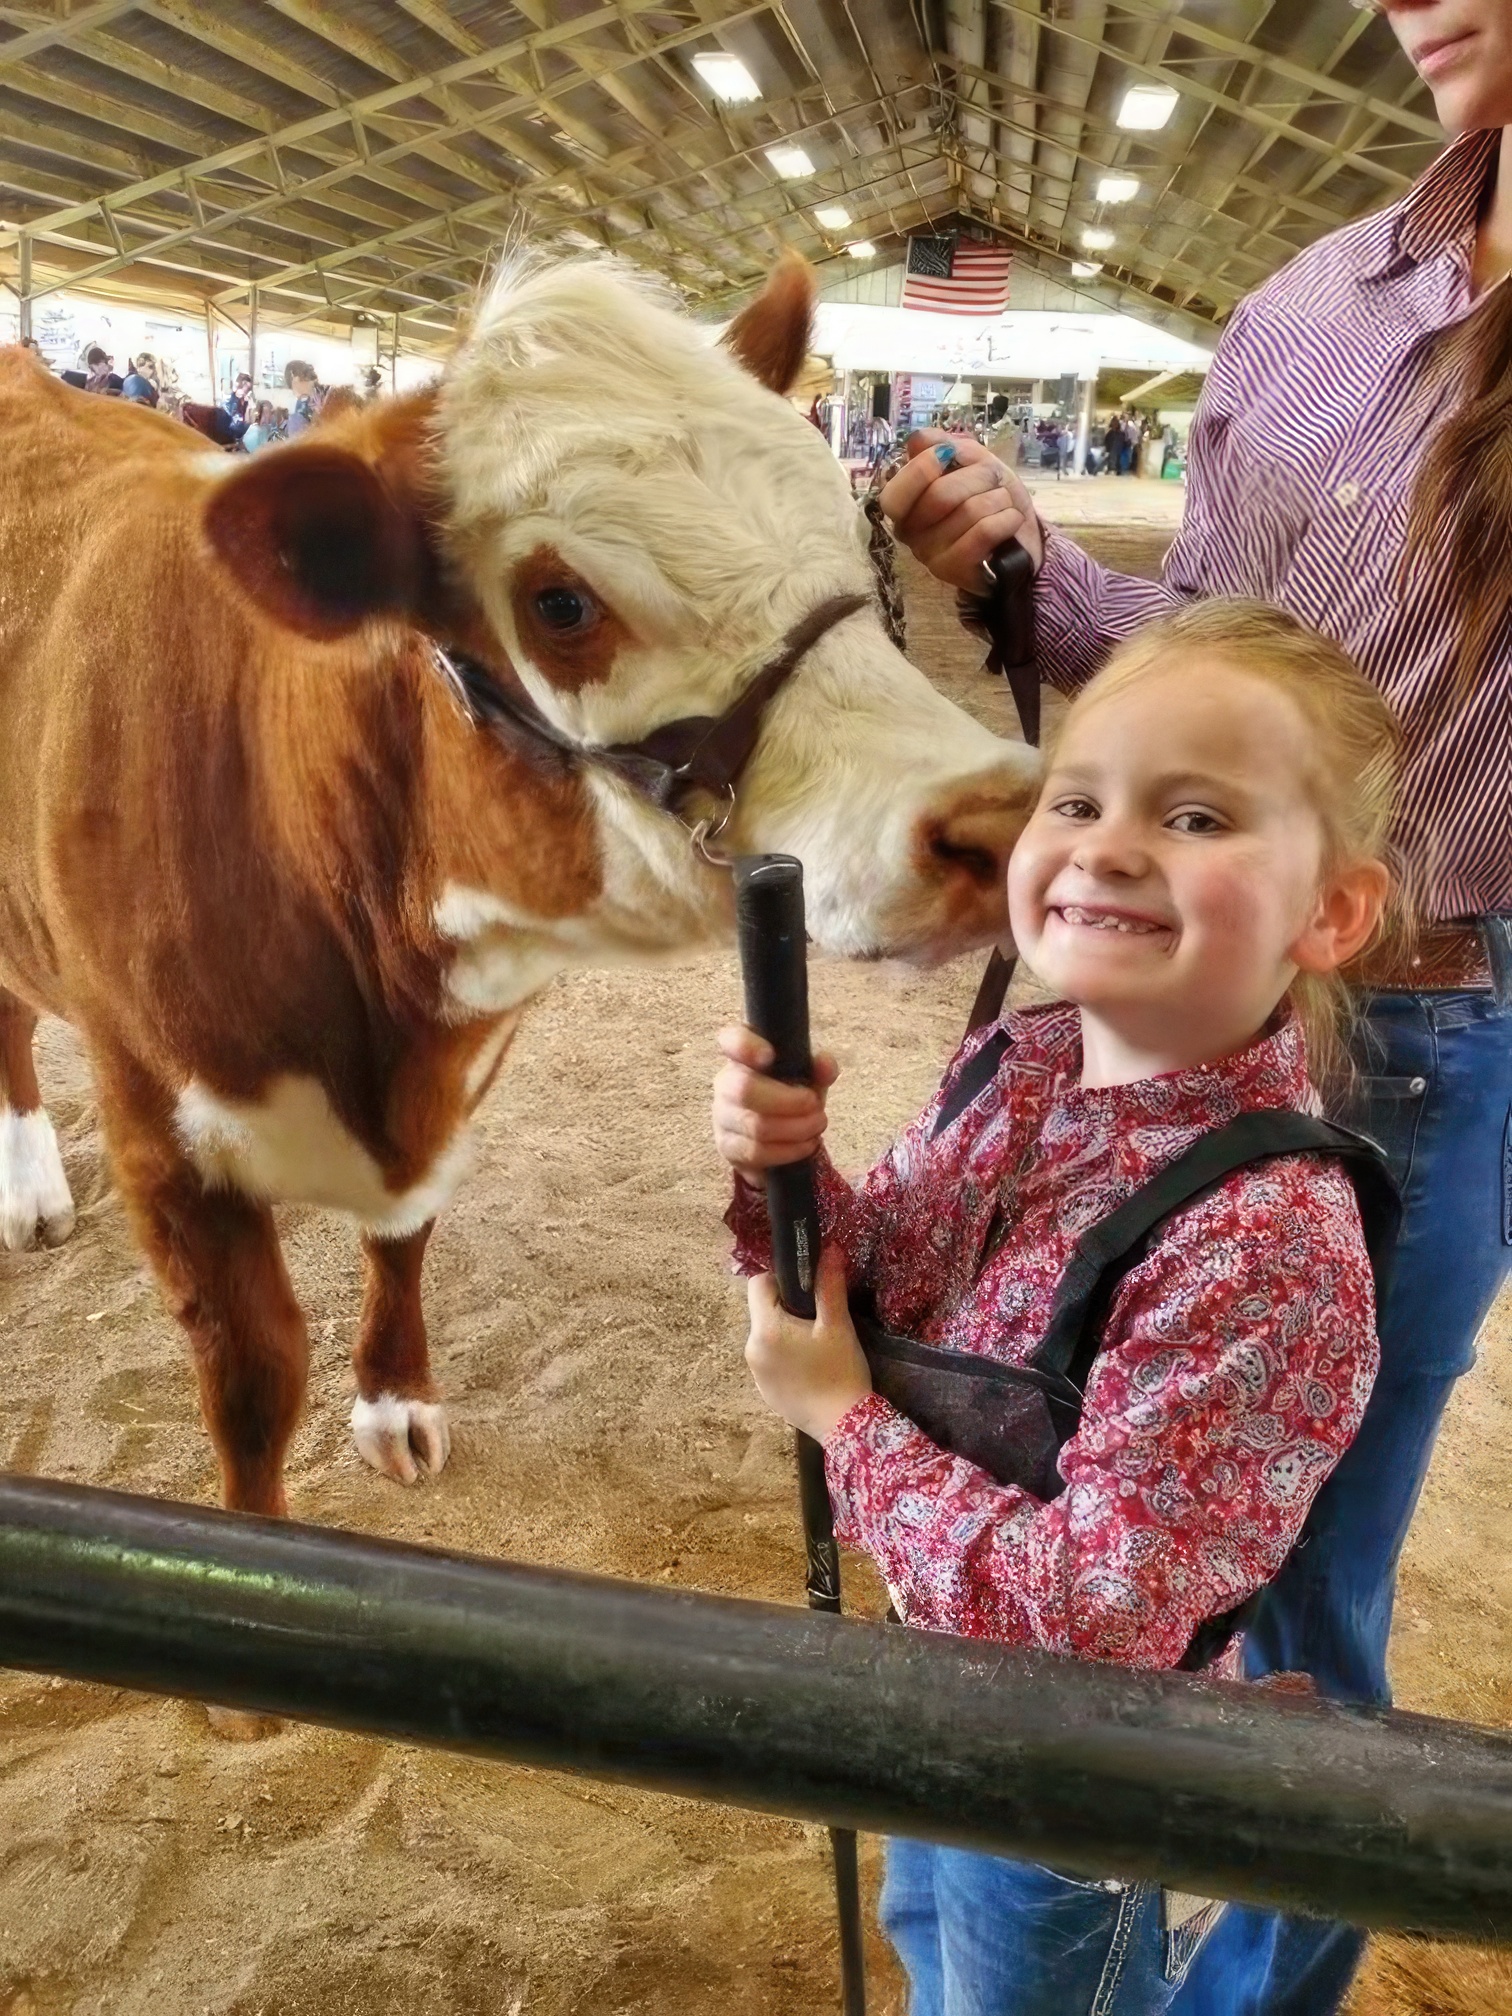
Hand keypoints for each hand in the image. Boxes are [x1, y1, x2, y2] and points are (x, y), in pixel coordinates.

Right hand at [712, 1024, 838, 1182]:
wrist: (777, 1136)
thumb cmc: (791, 1095)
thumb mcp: (810, 1079)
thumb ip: (820, 1069)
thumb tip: (825, 1064)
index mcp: (744, 1055)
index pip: (731, 1040)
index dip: (745, 1047)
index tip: (768, 1056)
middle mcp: (726, 1082)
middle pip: (744, 1089)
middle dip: (788, 1101)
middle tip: (814, 1104)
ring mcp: (722, 1116)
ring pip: (756, 1126)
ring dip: (796, 1128)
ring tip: (817, 1125)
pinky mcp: (728, 1147)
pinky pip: (757, 1152)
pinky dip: (790, 1150)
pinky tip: (806, 1144)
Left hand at [745, 1246, 871, 1441]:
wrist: (845, 1427)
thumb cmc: (842, 1372)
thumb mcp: (838, 1325)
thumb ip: (829, 1286)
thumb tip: (829, 1249)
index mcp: (765, 1329)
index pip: (758, 1284)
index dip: (782, 1280)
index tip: (809, 1291)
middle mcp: (751, 1349)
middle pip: (762, 1310)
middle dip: (787, 1306)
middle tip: (818, 1320)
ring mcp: (755, 1372)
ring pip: (766, 1334)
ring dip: (786, 1331)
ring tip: (816, 1345)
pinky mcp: (764, 1390)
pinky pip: (769, 1358)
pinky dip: (785, 1354)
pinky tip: (810, 1367)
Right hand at [880, 430, 1044, 590]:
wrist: (1022, 536)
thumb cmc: (990, 497)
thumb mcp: (972, 461)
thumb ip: (944, 445)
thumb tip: (918, 439)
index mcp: (906, 507)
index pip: (895, 494)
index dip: (922, 468)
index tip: (949, 454)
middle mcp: (911, 535)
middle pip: (939, 495)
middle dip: (979, 477)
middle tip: (992, 479)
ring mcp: (932, 557)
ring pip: (970, 511)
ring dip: (999, 498)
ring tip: (1002, 504)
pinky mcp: (960, 572)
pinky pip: (985, 532)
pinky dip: (1008, 518)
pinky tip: (1010, 521)